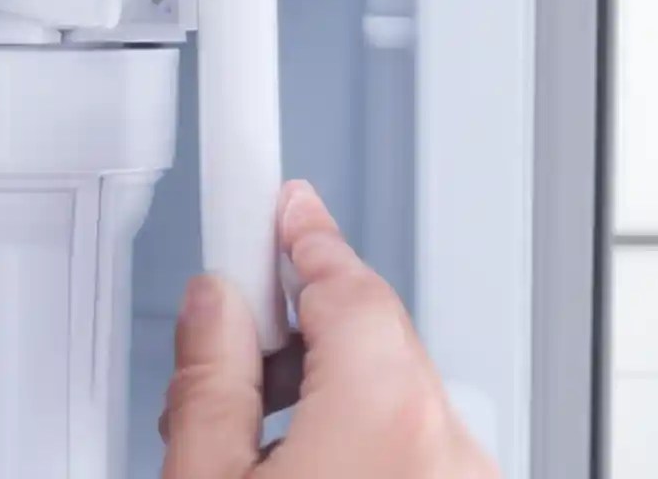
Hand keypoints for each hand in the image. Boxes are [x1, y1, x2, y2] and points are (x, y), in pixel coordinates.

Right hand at [160, 181, 497, 477]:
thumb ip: (209, 384)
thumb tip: (213, 305)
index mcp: (386, 424)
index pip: (351, 290)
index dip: (307, 237)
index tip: (282, 203)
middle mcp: (448, 453)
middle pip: (377, 340)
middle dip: (303, 320)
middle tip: (237, 318)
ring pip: (397, 395)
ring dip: (327, 383)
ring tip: (247, 418)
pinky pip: (415, 445)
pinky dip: (359, 433)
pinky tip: (294, 457)